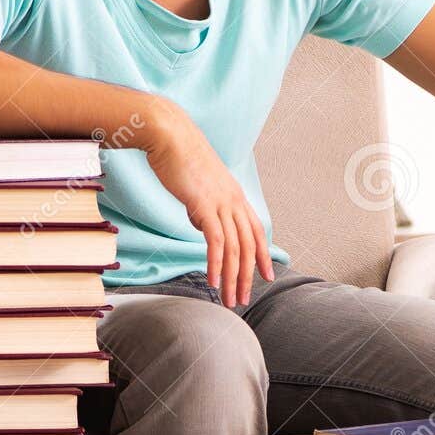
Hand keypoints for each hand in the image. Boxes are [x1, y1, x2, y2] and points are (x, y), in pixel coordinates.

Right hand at [143, 101, 275, 306]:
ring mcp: (221, 203)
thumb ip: (204, 208)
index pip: (256, 231)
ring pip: (234, 248)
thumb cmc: (178, 157)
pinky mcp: (204, 205)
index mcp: (235, 195)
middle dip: (246, 276)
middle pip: (248, 246)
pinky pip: (216, 241)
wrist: (168, 135)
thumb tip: (202, 225)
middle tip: (241, 299)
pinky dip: (216, 263)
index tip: (265, 276)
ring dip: (232, 278)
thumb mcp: (198, 186)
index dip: (262, 255)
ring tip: (229, 299)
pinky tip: (213, 280)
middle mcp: (234, 200)